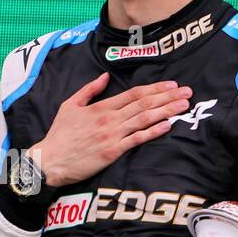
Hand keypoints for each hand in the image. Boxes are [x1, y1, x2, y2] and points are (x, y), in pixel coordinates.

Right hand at [27, 74, 193, 187]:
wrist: (50, 160)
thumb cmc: (59, 134)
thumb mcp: (69, 105)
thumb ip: (89, 90)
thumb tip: (104, 76)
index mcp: (101, 107)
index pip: (133, 94)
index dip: (155, 89)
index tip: (172, 86)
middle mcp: (109, 119)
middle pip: (144, 104)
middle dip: (168, 97)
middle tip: (187, 92)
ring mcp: (112, 135)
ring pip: (144, 119)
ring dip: (166, 111)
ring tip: (183, 106)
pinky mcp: (112, 152)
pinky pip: (137, 140)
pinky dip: (153, 131)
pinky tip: (167, 125)